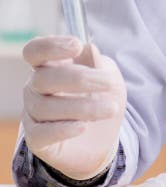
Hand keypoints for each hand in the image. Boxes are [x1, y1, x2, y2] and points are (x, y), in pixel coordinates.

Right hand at [22, 36, 125, 179]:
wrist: (106, 135)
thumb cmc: (103, 97)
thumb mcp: (109, 76)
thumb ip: (98, 63)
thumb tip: (88, 48)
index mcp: (50, 65)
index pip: (35, 50)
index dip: (51, 46)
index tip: (77, 46)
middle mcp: (36, 87)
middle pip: (43, 78)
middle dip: (79, 79)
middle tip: (109, 83)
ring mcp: (33, 113)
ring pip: (44, 107)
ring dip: (83, 107)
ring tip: (110, 109)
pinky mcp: (37, 140)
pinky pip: (40, 134)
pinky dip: (62, 130)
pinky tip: (83, 127)